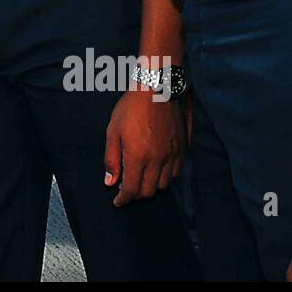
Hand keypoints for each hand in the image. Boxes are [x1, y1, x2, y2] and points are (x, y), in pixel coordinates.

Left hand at [103, 86, 185, 205]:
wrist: (157, 90)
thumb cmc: (131, 109)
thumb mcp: (113, 131)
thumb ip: (112, 159)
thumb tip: (110, 182)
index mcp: (137, 156)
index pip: (131, 190)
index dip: (123, 199)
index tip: (118, 202)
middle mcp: (157, 160)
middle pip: (148, 191)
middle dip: (136, 195)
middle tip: (127, 191)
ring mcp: (172, 155)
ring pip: (163, 184)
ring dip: (151, 187)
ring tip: (141, 179)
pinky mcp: (182, 149)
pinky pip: (175, 172)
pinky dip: (165, 176)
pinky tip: (156, 169)